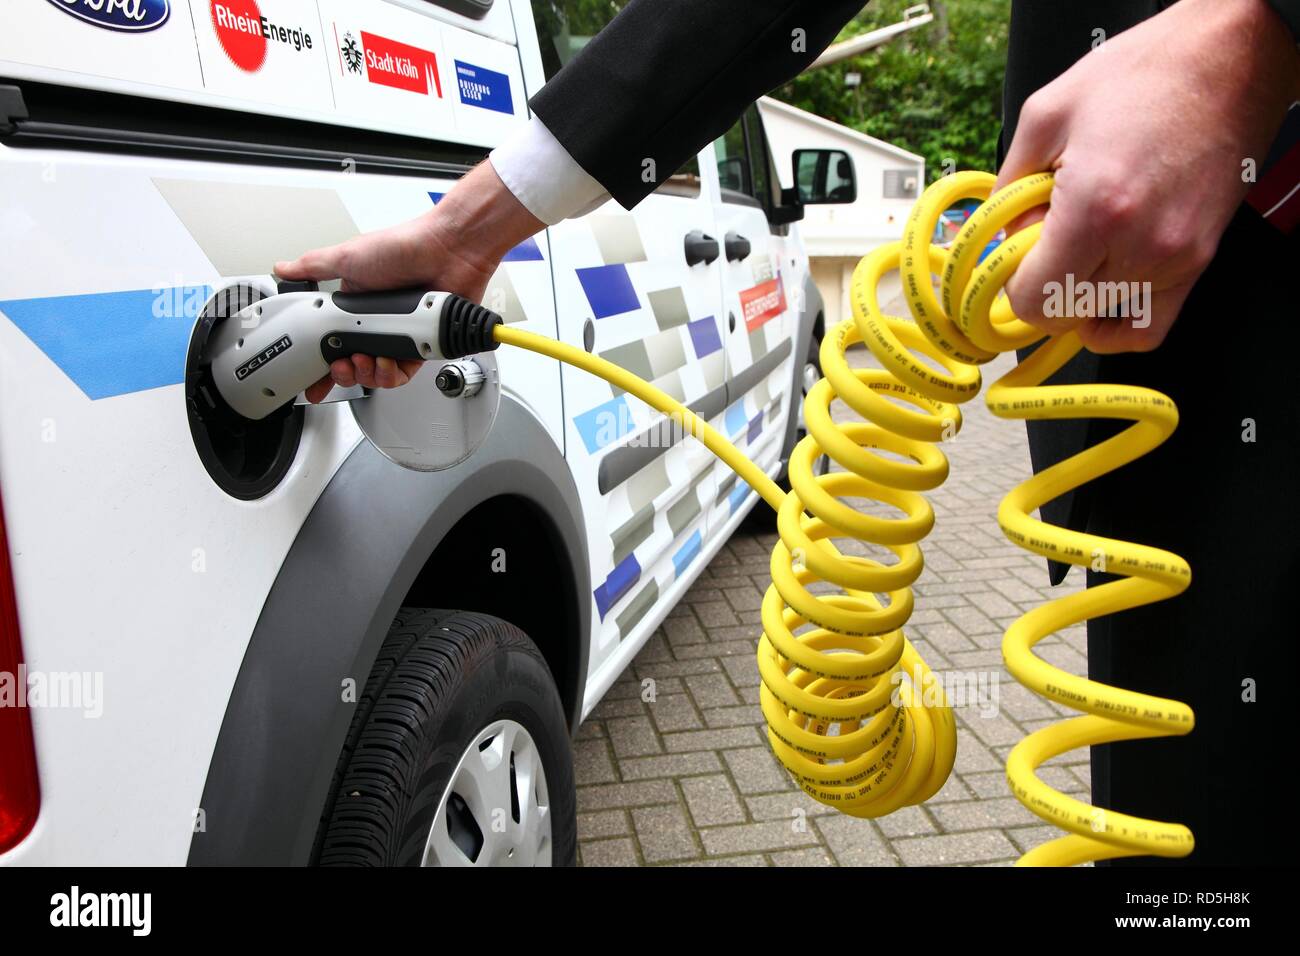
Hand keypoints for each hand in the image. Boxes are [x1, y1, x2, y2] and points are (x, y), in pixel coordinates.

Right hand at [276, 160, 544, 401]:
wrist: (448, 249)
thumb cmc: (404, 246)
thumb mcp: (347, 256)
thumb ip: (313, 267)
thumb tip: (283, 268)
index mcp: (355, 304)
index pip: (332, 340)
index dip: (319, 363)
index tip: (310, 377)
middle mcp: (378, 321)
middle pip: (352, 362)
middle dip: (342, 372)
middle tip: (340, 365)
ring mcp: (401, 334)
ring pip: (377, 372)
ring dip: (366, 375)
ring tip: (363, 362)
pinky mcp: (423, 344)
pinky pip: (404, 371)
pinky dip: (392, 374)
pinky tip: (386, 364)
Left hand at [994, 0, 1299, 352]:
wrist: (1228, 59)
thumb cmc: (1143, 75)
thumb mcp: (1045, 116)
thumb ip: (1008, 187)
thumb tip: (998, 236)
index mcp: (1094, 210)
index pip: (1033, 301)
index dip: (1010, 285)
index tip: (1011, 258)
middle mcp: (1139, 245)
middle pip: (1061, 315)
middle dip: (1039, 284)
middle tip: (1042, 241)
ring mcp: (1175, 259)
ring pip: (1098, 318)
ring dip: (1075, 291)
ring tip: (1082, 239)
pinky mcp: (1199, 260)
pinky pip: (1148, 328)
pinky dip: (1115, 325)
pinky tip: (1096, 300)